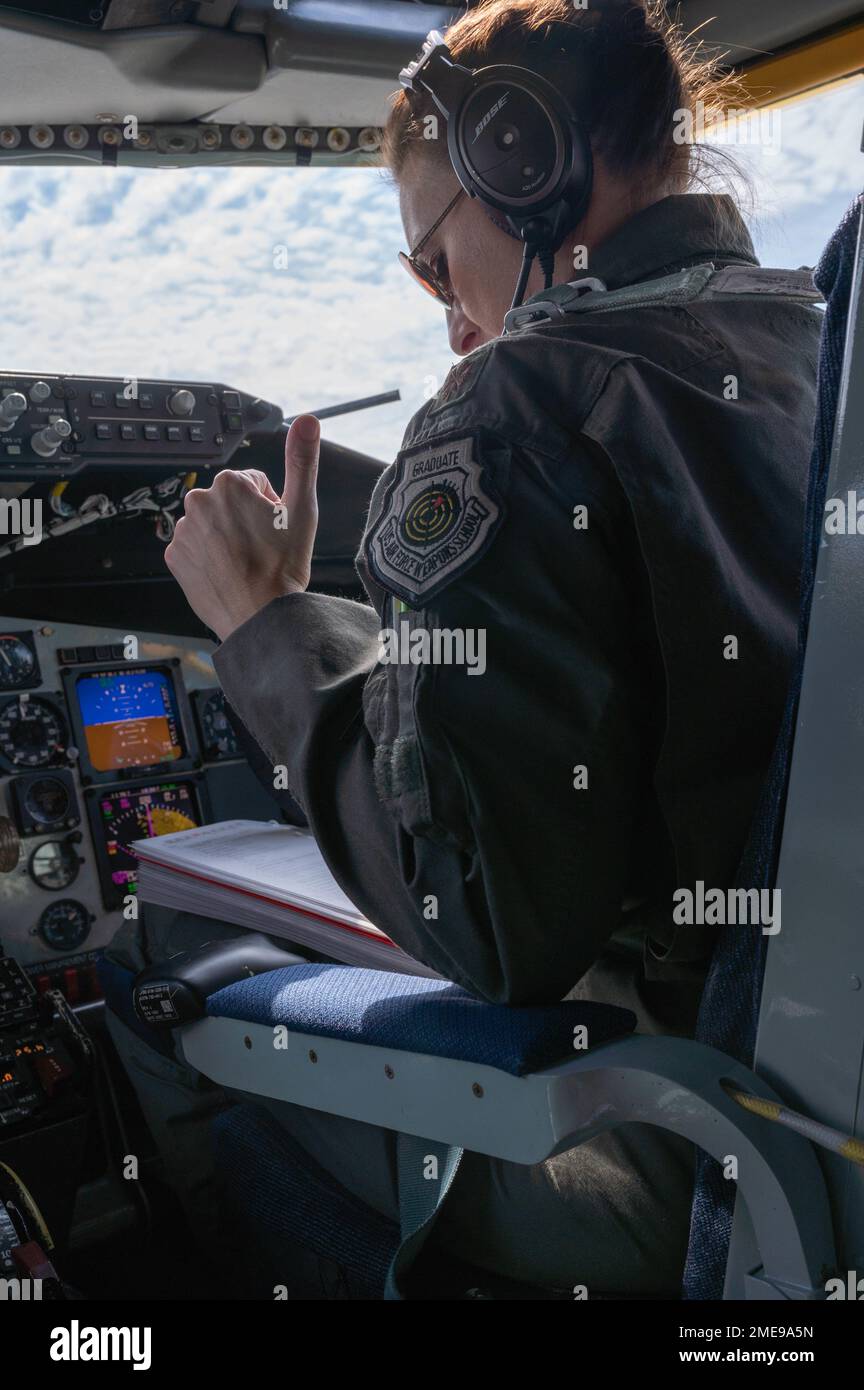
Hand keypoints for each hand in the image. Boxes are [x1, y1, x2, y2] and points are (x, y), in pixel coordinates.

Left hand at [165, 414, 319, 641]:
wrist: (259, 617)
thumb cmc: (282, 568)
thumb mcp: (302, 509)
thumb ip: (302, 460)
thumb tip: (308, 421)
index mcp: (229, 485)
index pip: (253, 485)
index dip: (270, 507)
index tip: (275, 530)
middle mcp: (199, 502)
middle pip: (229, 503)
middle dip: (245, 520)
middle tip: (263, 548)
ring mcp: (184, 531)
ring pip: (212, 525)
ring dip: (226, 538)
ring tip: (247, 563)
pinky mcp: (174, 557)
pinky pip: (194, 548)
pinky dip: (209, 557)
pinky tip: (228, 572)